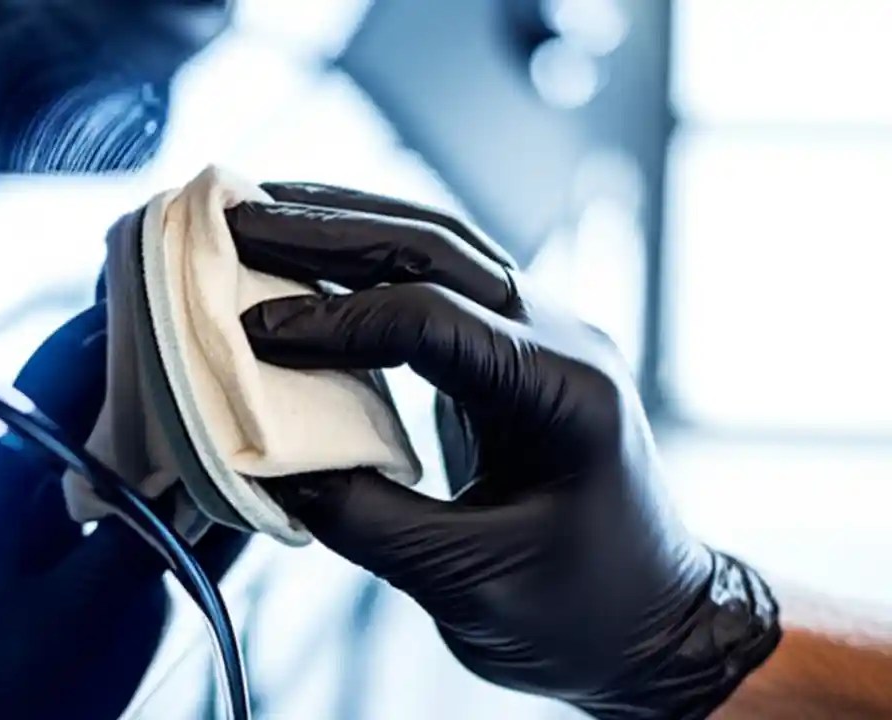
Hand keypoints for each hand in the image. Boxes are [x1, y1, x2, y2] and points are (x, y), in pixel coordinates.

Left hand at [0, 304, 245, 718]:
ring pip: (102, 413)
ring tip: (228, 372)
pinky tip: (204, 445)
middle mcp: (9, 466)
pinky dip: (153, 445)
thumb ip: (158, 532)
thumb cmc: (27, 688)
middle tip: (227, 324)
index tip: (192, 283)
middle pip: (89, 375)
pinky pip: (108, 459)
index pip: (66, 356)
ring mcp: (29, 492)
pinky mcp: (52, 520)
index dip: (131, 314)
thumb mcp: (98, 610)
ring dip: (159, 394)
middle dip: (156, 350)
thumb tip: (219, 470)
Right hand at [227, 184, 780, 718]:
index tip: (252, 335)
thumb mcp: (465, 584)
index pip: (434, 321)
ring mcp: (543, 337)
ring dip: (349, 224)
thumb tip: (269, 466)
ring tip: (262, 213)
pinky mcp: (515, 353)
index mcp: (563, 393)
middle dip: (328, 230)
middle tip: (237, 220)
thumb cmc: (580, 615)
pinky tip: (315, 258)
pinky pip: (442, 282)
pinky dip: (371, 262)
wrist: (658, 625)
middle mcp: (561, 341)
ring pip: (441, 246)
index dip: (333, 323)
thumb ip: (362, 520)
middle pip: (436, 249)